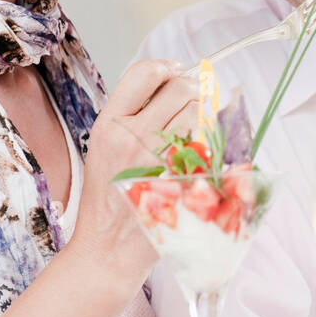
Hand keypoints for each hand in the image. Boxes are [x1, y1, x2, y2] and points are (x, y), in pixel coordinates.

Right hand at [63, 59, 198, 304]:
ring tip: (193, 132)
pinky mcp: (184, 180)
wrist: (108, 249)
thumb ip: (133, 113)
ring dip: (204, 116)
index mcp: (109, 124)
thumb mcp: (105, 146)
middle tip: (192, 104)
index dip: (166, 67)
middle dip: (193, 90)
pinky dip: (211, 144)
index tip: (174, 72)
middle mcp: (133, 137)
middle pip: (181, 88)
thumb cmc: (111, 196)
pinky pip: (211, 145)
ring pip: (201, 112)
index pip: (144, 72)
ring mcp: (160, 159)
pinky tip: (199, 155)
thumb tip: (174, 79)